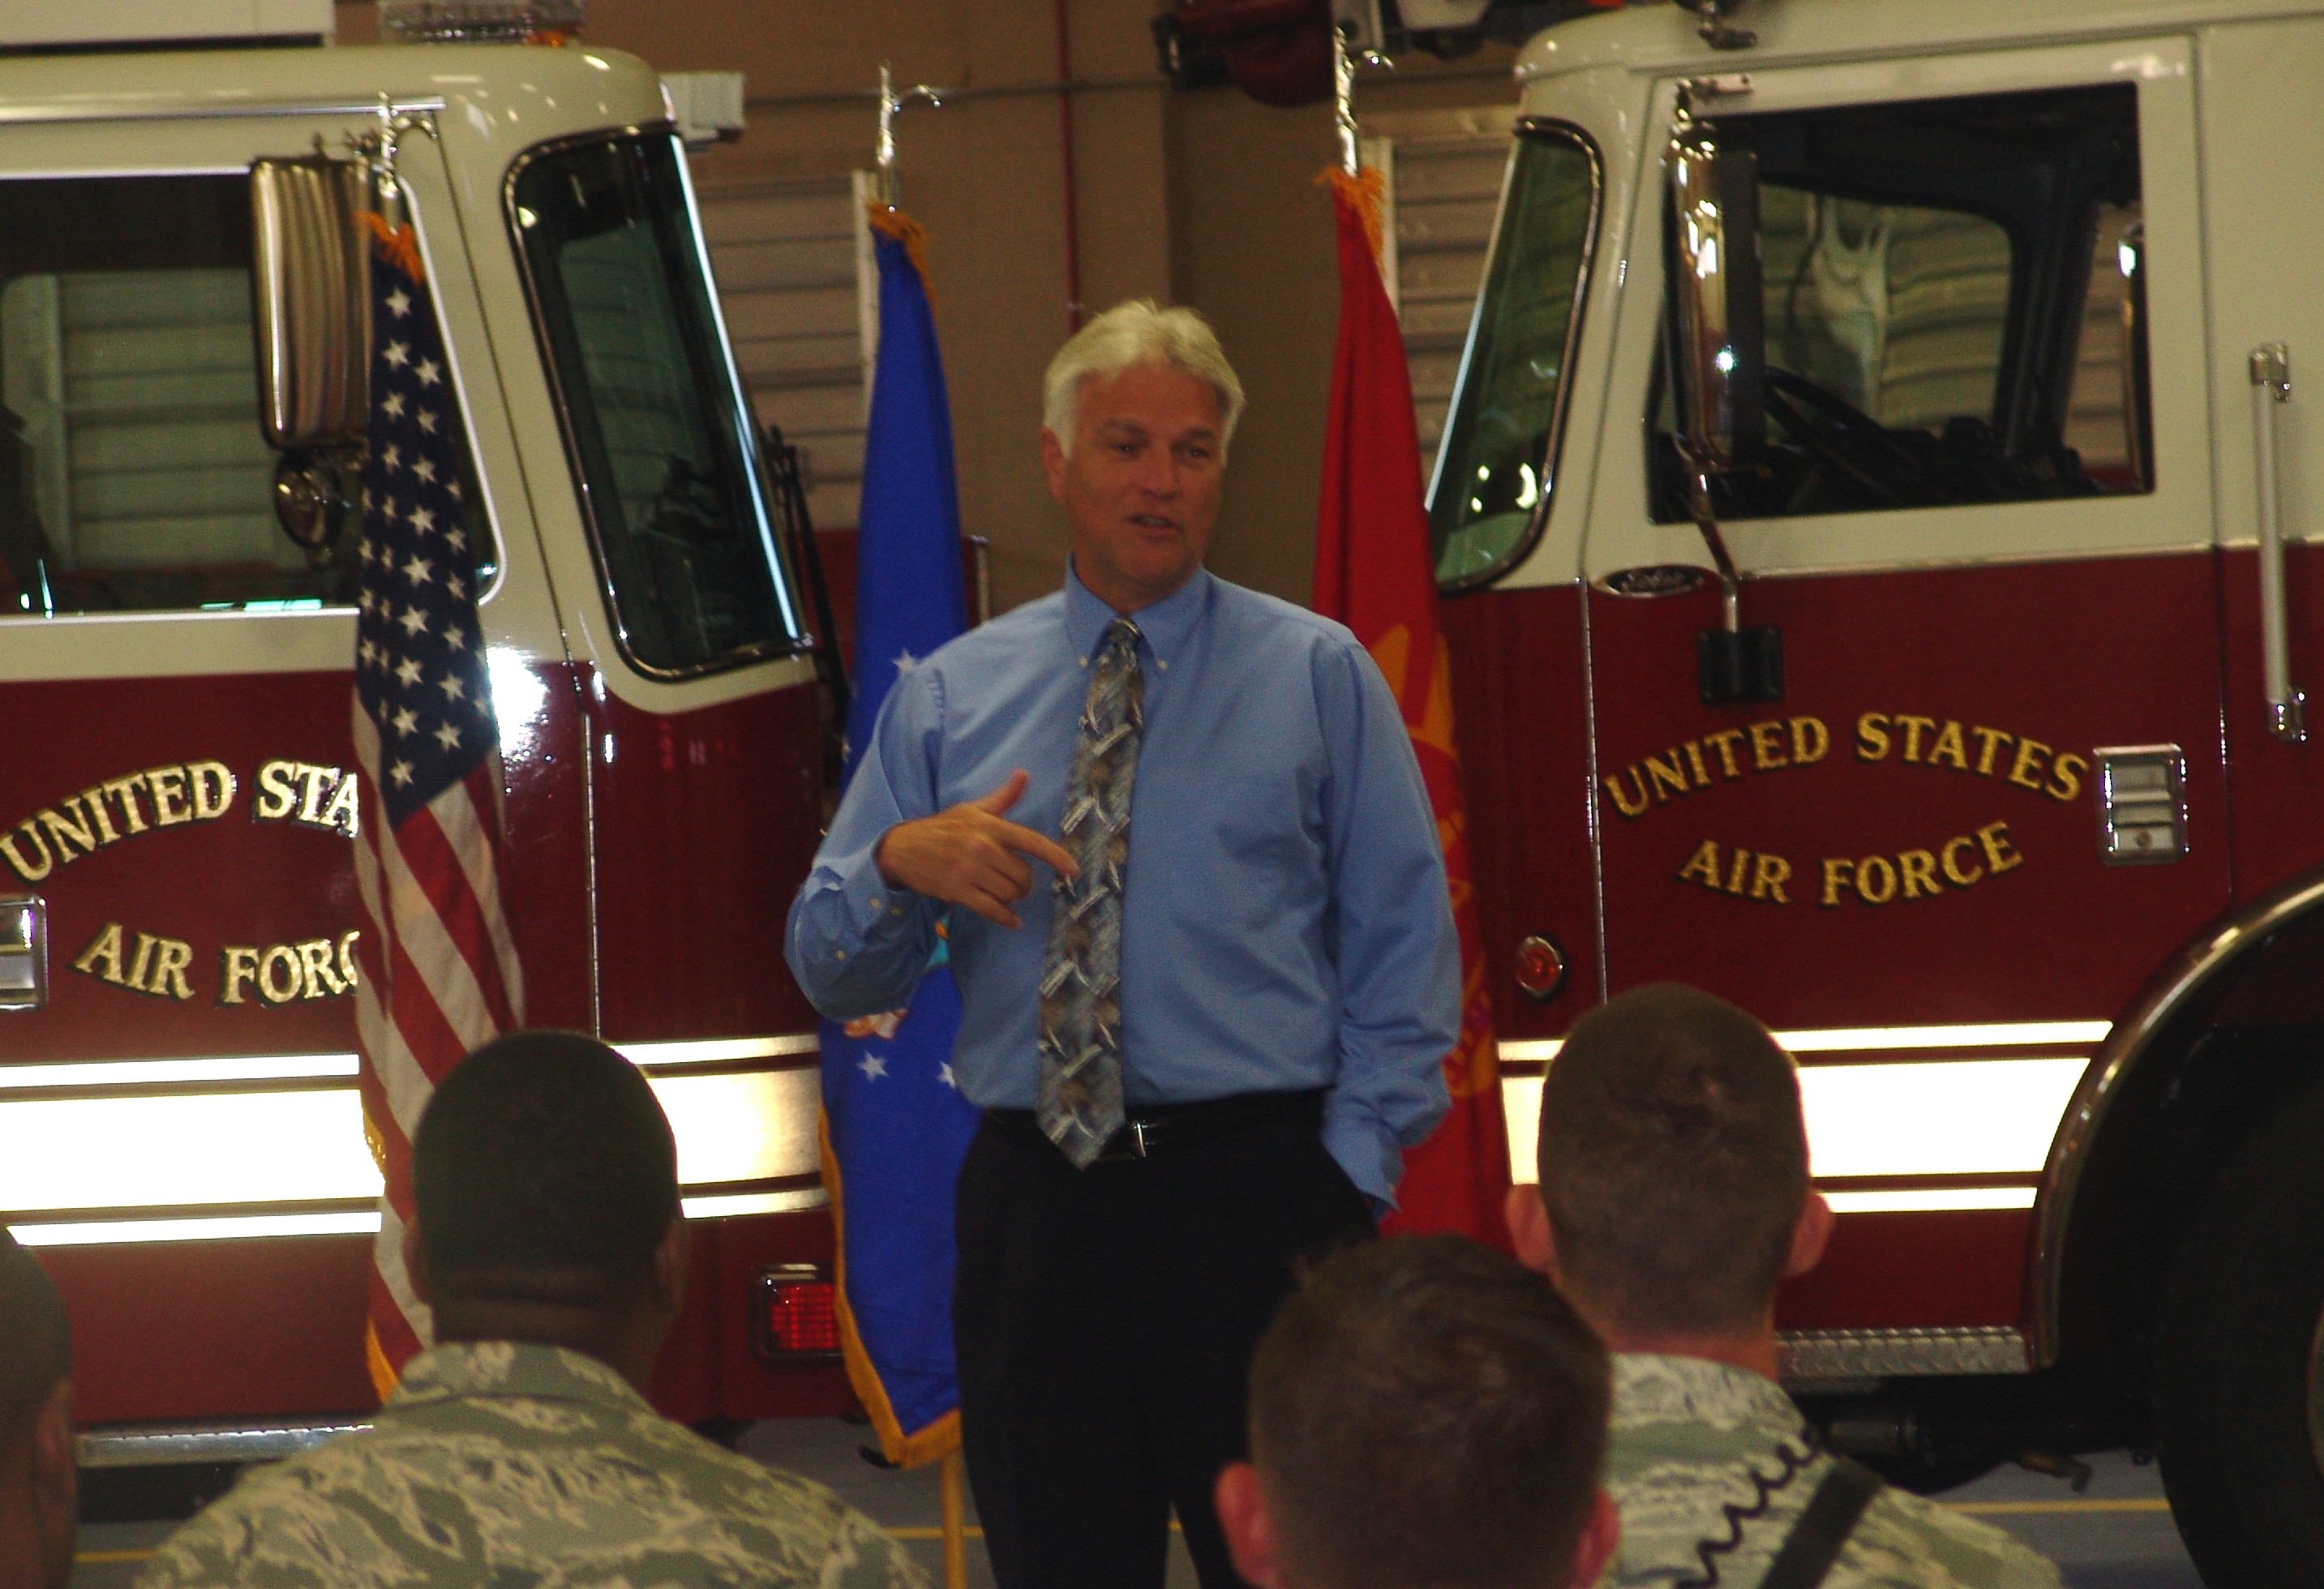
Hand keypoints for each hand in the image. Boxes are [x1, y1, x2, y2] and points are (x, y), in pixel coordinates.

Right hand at [876, 770, 1078, 929]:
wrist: (904, 847)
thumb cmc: (944, 828)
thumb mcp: (973, 809)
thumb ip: (1003, 798)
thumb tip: (1024, 774)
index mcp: (990, 826)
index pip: (1031, 841)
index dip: (1056, 857)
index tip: (1073, 871)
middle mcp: (982, 847)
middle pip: (1022, 874)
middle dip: (1025, 883)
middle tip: (1019, 884)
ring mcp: (969, 871)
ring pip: (1009, 893)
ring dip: (1013, 899)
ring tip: (1008, 896)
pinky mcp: (958, 891)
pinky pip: (992, 909)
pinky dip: (1005, 918)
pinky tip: (1011, 920)